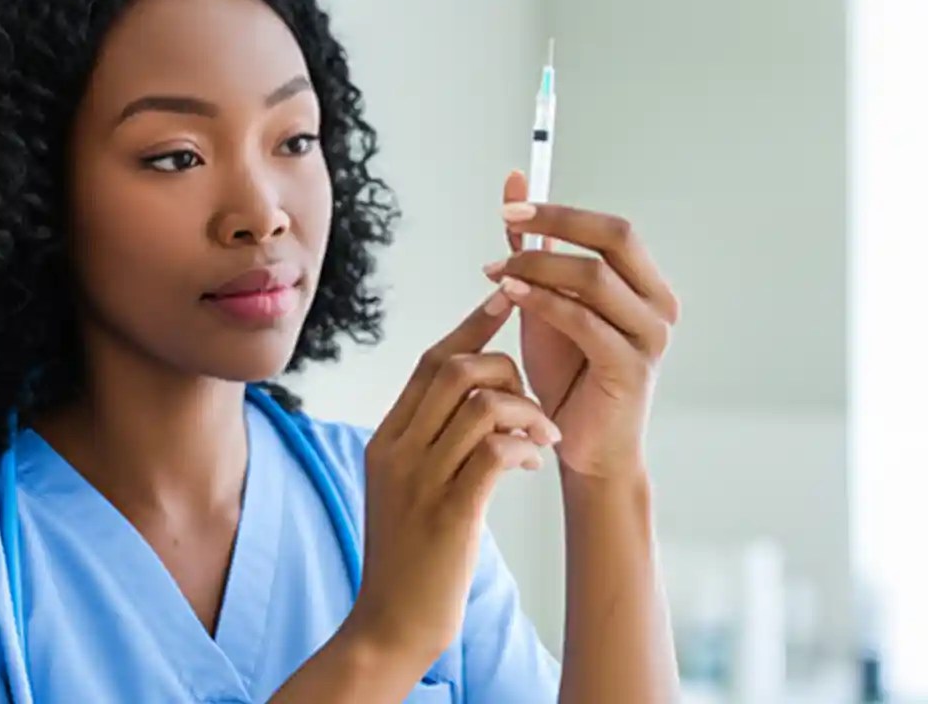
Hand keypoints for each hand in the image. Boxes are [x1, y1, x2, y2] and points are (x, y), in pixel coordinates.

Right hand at [346, 292, 560, 670]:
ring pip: (481, 404)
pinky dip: (524, 447)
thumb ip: (429, 443)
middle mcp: (396, 450)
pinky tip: (533, 465)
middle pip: (454, 368)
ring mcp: (420, 480)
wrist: (390, 624)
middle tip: (534, 396)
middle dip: (506, 367)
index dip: (472, 327)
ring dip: (526, 410)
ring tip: (541, 437)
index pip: (430, 361)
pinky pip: (495, 451)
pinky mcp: (449, 512)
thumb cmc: (411, 556)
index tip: (506, 303)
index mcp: (386, 438)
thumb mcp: (406, 488)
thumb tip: (475, 400)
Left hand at [487, 171, 679, 478]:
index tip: (511, 206)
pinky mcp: (629, 367)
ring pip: (595, 278)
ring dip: (540, 267)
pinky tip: (511, 295)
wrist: (581, 447)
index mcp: (645, 286)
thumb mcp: (545, 304)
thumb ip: (533, 249)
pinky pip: (584, 321)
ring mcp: (649, 337)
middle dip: (557, 224)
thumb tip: (514, 185)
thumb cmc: (568, 377)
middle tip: (508, 222)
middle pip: (614, 239)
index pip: (612, 229)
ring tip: (498, 271)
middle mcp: (657, 306)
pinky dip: (544, 302)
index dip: (562, 211)